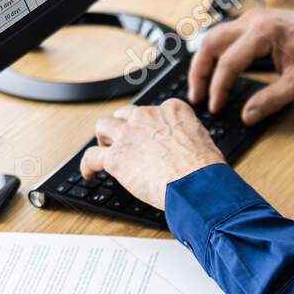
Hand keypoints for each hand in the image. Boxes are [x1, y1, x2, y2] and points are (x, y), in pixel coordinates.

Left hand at [80, 100, 225, 207]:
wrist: (197, 183)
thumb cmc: (206, 169)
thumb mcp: (205, 142)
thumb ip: (189, 138)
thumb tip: (188, 150)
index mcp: (171, 111)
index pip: (154, 110)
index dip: (149, 124)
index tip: (149, 134)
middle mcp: (147, 117)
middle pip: (125, 115)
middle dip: (123, 126)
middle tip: (124, 140)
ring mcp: (128, 135)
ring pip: (104, 127)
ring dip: (104, 138)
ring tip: (104, 149)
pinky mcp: (115, 157)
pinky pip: (92, 157)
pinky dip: (87, 165)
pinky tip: (89, 173)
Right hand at [189, 8, 293, 123]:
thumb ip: (270, 100)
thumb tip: (247, 116)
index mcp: (263, 33)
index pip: (228, 63)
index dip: (217, 88)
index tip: (215, 106)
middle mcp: (254, 20)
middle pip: (210, 42)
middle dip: (200, 71)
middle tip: (197, 95)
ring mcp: (255, 18)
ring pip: (216, 36)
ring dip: (206, 60)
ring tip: (203, 85)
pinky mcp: (258, 21)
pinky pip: (229, 34)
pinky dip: (218, 51)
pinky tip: (219, 68)